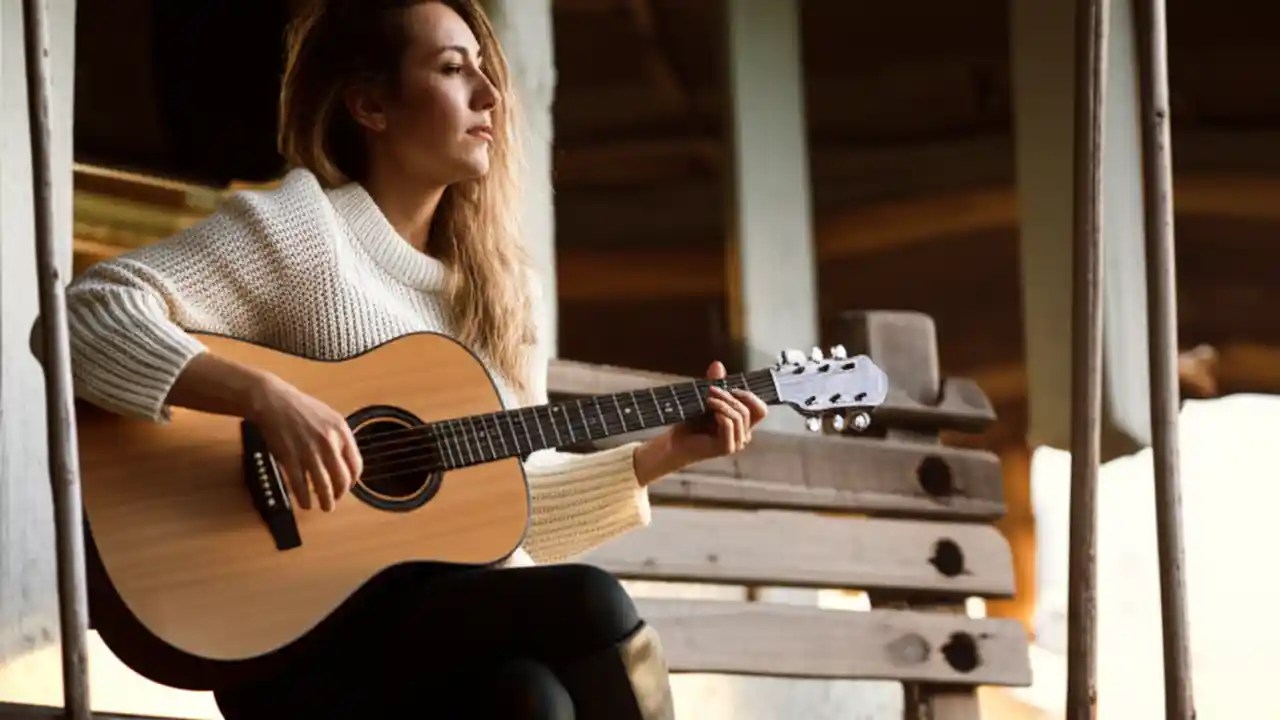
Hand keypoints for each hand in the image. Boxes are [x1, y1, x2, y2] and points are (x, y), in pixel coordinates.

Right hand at [247, 374, 362, 511]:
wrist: (273, 402)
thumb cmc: (302, 409)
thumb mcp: (329, 418)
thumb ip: (340, 439)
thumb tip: (346, 464)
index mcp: (342, 432)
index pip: (356, 464)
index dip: (353, 481)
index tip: (348, 487)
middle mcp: (328, 443)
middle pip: (342, 479)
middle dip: (340, 495)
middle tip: (336, 501)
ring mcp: (309, 451)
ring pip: (323, 486)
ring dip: (325, 501)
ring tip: (325, 507)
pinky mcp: (290, 458)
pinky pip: (301, 485)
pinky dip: (304, 498)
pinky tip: (305, 503)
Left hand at [633, 360, 767, 485]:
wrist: (675, 442)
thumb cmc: (691, 422)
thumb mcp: (706, 399)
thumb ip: (715, 383)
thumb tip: (718, 364)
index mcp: (743, 425)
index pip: (761, 410)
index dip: (750, 397)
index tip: (732, 388)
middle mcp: (743, 435)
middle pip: (748, 410)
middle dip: (730, 396)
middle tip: (711, 389)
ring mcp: (736, 443)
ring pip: (739, 417)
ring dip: (723, 404)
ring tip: (707, 399)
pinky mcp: (726, 448)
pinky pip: (729, 424)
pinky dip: (720, 413)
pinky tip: (709, 410)